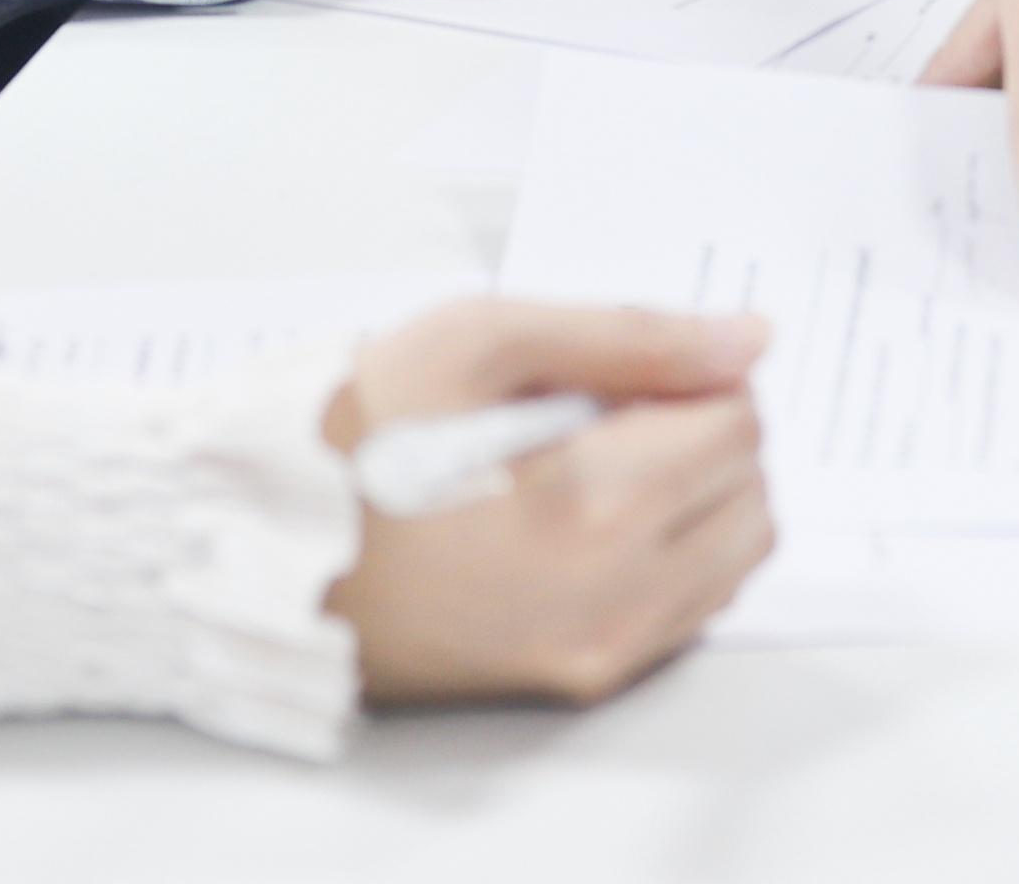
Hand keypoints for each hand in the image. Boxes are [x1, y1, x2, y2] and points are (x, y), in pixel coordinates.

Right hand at [325, 300, 777, 703]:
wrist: (267, 551)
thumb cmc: (355, 438)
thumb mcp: (480, 339)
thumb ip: (630, 335)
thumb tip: (749, 339)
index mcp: (592, 501)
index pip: (739, 424)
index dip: (696, 377)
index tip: (626, 373)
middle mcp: (611, 594)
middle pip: (751, 497)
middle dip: (708, 438)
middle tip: (615, 414)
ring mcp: (597, 649)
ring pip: (734, 563)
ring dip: (702, 502)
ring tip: (606, 466)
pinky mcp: (576, 683)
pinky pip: (687, 617)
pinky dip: (674, 561)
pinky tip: (596, 526)